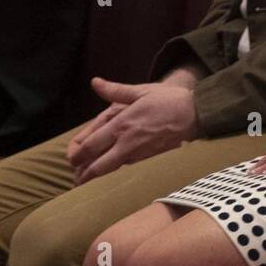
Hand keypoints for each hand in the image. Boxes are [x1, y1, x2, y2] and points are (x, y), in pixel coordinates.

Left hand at [65, 77, 199, 183]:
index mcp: (122, 124)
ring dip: (96, 178)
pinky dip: (113, 173)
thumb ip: (115, 90)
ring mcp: (138, 154)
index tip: (70, 159)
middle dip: (83, 175)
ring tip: (84, 182)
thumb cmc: (168, 100)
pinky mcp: (148, 160)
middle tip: (74, 179)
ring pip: (111, 171)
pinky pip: (125, 168)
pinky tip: (108, 173)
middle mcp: (127, 142)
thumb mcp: (140, 91)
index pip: (92, 145)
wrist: (195, 115)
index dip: (77, 155)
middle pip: (98, 166)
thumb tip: (95, 82)